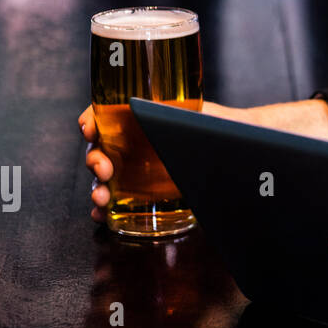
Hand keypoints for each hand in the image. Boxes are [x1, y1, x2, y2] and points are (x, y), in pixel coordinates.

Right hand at [78, 100, 241, 223]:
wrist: (238, 145)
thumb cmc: (217, 125)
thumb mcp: (197, 116)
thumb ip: (178, 119)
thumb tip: (162, 120)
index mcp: (141, 116)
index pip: (106, 112)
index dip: (92, 119)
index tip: (89, 129)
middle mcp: (133, 140)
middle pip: (101, 147)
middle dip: (95, 159)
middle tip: (104, 170)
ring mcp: (135, 166)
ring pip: (105, 176)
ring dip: (97, 188)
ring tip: (101, 199)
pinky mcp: (142, 189)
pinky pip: (116, 198)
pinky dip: (105, 207)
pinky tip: (102, 215)